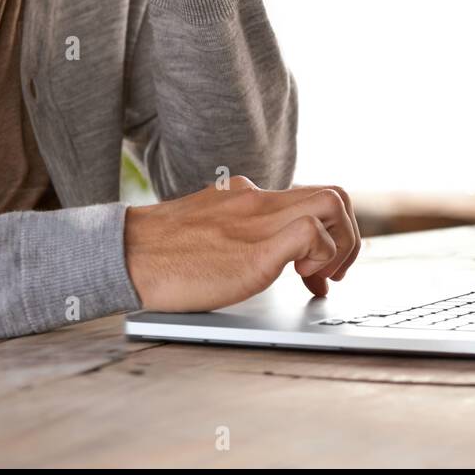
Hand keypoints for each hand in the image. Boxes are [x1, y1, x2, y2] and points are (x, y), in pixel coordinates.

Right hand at [124, 176, 362, 311]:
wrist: (125, 255)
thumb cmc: (158, 254)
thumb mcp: (204, 230)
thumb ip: (233, 232)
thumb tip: (253, 257)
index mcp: (245, 195)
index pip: (306, 197)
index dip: (326, 234)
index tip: (316, 270)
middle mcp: (257, 199)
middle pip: (332, 194)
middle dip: (348, 236)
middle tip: (334, 274)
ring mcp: (259, 219)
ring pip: (333, 203)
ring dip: (343, 244)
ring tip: (322, 278)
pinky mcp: (258, 248)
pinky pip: (312, 233)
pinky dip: (321, 258)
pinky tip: (302, 280)